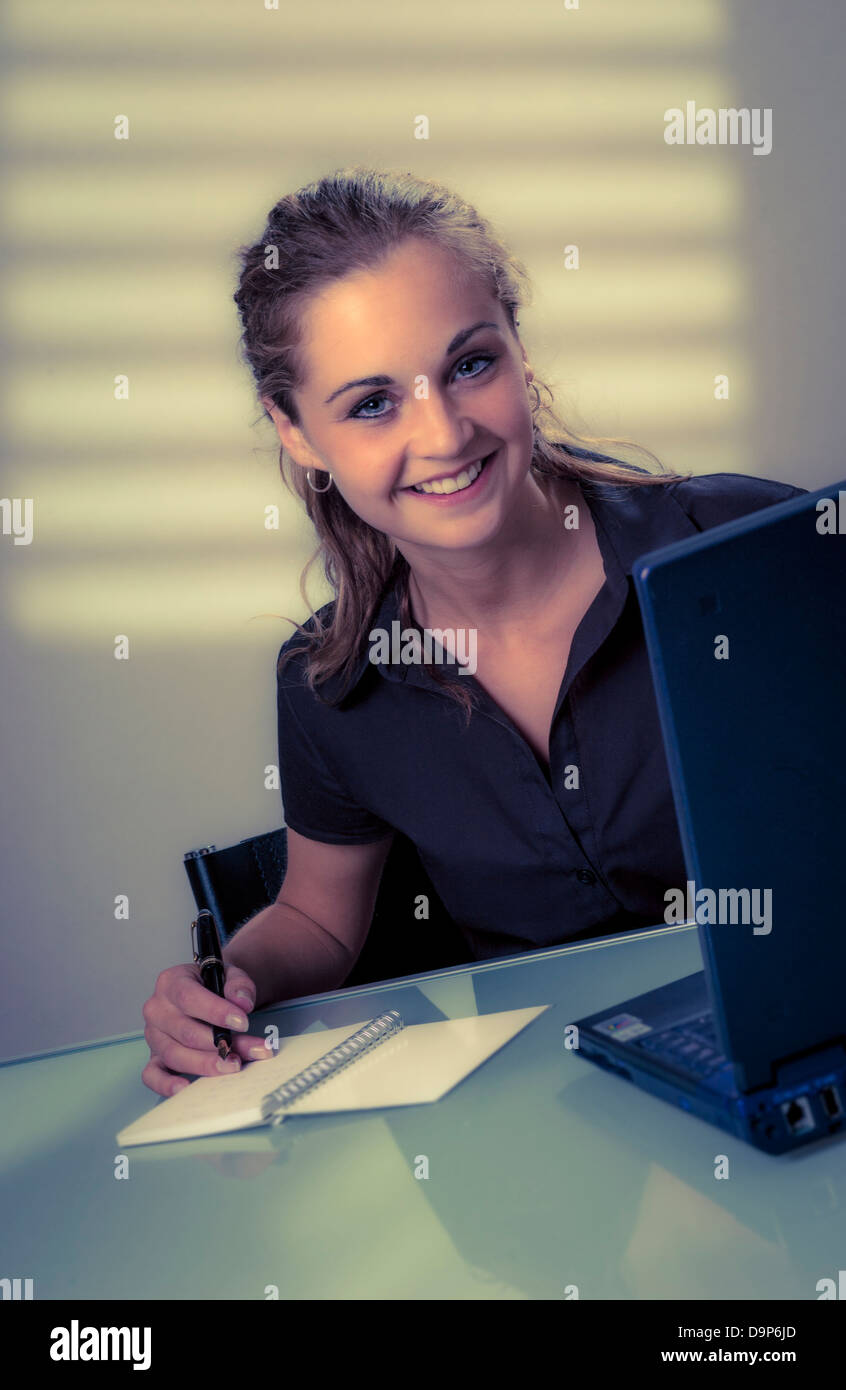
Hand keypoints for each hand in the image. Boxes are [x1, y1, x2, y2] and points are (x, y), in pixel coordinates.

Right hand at [141, 962, 273, 1095]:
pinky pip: (153, 1075)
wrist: (205, 994)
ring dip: (208, 1064)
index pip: (189, 998)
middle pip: (186, 1032)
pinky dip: (166, 1084)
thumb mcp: (230, 975)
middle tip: (250, 1050)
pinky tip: (187, 1087)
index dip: (216, 1012)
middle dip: (221, 1044)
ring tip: (235, 1065)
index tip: (242, 1022)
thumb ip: (239, 985)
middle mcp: (157, 1009)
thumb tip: (242, 1003)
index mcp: (171, 982)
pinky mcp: (154, 1057)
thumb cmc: (214, 986)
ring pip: (176, 1055)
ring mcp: (154, 1035)